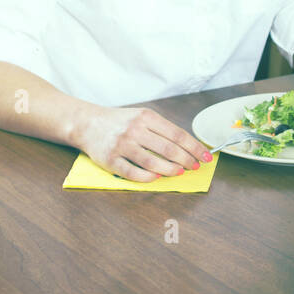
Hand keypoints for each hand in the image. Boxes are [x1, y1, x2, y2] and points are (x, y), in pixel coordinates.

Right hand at [75, 106, 211, 181]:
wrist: (87, 123)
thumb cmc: (120, 122)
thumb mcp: (142, 116)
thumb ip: (162, 129)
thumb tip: (188, 146)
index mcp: (146, 117)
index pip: (177, 134)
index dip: (194, 147)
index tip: (206, 156)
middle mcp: (135, 130)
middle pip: (168, 149)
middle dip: (186, 160)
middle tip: (195, 167)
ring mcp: (122, 145)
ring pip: (152, 162)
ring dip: (170, 170)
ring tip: (179, 172)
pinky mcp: (110, 160)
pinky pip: (132, 172)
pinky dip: (147, 177)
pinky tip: (157, 177)